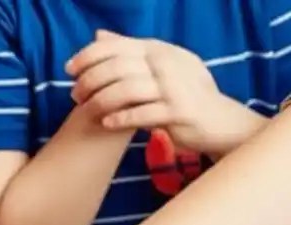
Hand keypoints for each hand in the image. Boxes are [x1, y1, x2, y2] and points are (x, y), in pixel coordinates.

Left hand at [67, 30, 263, 154]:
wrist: (221, 120)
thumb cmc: (188, 93)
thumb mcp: (161, 64)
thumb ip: (131, 51)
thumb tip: (99, 35)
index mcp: (159, 49)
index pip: (116, 46)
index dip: (88, 56)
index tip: (69, 69)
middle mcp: (166, 64)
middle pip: (116, 67)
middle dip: (89, 80)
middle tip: (75, 95)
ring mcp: (173, 88)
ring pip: (125, 90)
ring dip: (100, 100)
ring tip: (87, 110)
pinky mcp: (178, 112)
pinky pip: (141, 114)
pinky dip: (119, 118)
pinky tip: (106, 123)